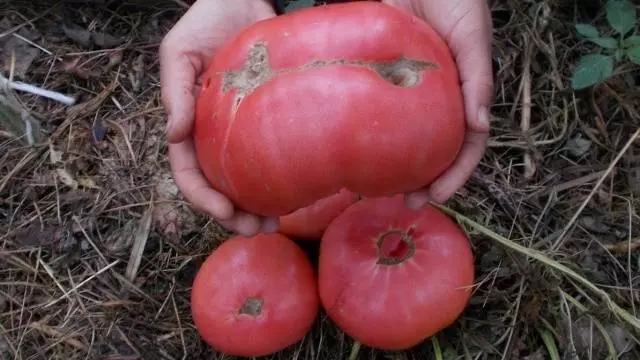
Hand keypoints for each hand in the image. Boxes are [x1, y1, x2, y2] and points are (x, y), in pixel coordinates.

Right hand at [159, 0, 278, 235]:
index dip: (203, 198)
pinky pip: (275, 155)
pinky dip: (281, 178)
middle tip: (259, 229)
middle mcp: (216, 134)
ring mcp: (244, 130)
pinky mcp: (273, 120)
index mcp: (190, 124)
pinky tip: (298, 193)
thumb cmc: (207, 21)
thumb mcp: (180, 52)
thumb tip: (172, 136)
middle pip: (220, 186)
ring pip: (248, 179)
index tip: (226, 213)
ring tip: (278, 223)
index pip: (189, 172)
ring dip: (259, 205)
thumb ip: (175, 91)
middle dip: (234, 215)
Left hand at [383, 0, 493, 207]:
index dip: (455, 175)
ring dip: (395, 168)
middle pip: (433, 151)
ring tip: (378, 192)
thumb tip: (481, 127)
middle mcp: (436, 102)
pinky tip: (354, 153)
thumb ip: (478, 78)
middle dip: (424, 182)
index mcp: (462, 96)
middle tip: (405, 204)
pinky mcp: (380, 79)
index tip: (436, 197)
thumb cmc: (457, 0)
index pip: (465, 146)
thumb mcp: (472, 36)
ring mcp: (408, 94)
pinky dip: (369, 136)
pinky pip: (374, 112)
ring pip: (404, 139)